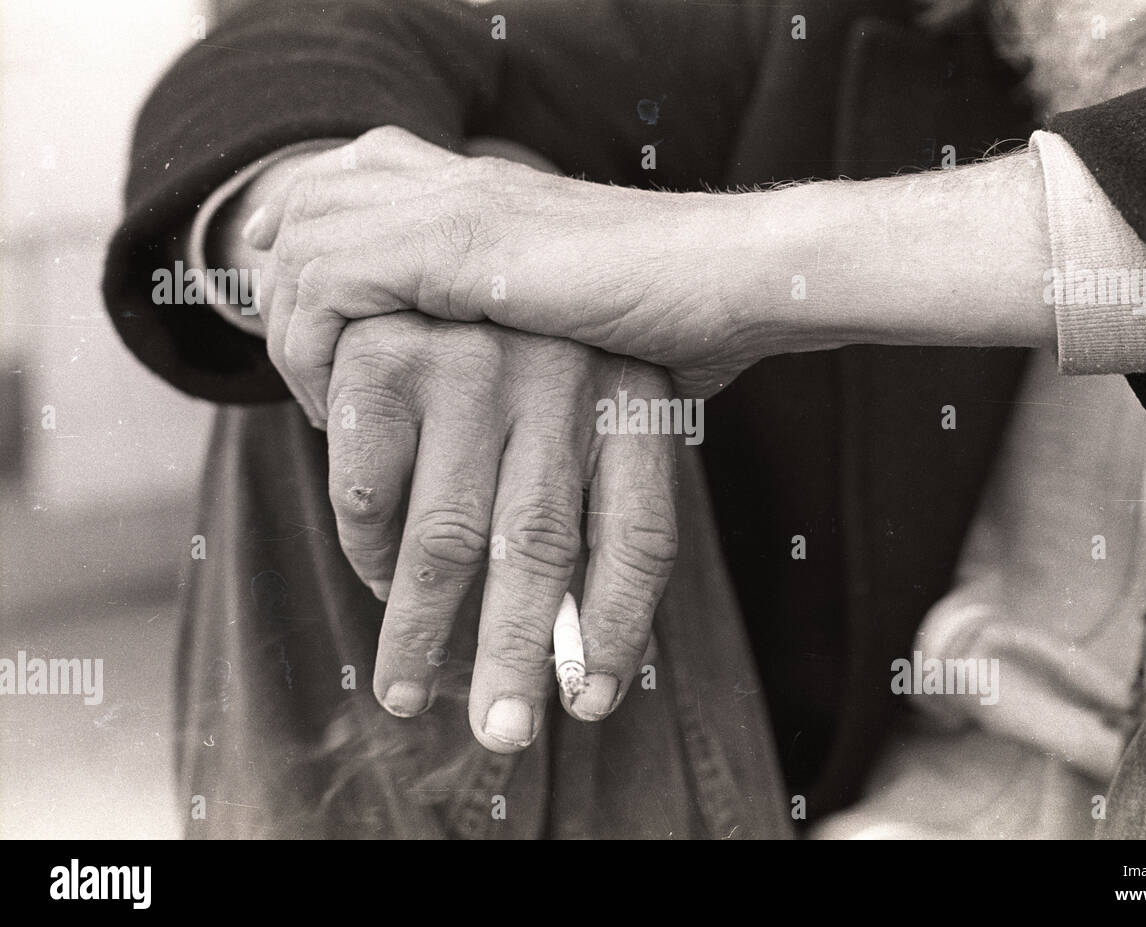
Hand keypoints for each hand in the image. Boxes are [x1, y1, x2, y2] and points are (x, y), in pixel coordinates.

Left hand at [247, 126, 771, 402]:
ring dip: (291, 327)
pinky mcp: (457, 246)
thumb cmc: (687, 312)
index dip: (310, 224)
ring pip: (304, 242)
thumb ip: (540, 329)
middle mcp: (462, 182)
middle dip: (278, 283)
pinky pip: (326, 287)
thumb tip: (541, 382)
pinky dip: (312, 349)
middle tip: (297, 362)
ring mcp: (457, 207)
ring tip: (322, 400)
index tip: (301, 302)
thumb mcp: (594, 313)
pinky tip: (342, 403)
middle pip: (313, 199)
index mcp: (491, 187)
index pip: (360, 171)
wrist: (734, 276)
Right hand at [327, 311, 677, 751]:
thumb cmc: (539, 353)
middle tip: (505, 731)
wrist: (438, 233)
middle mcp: (557, 372)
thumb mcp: (594, 402)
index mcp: (632, 390)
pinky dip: (366, 550)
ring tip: (411, 690)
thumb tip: (588, 658)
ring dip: (425, 630)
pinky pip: (367, 492)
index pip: (641, 533)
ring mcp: (469, 361)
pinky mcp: (384, 355)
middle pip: (541, 548)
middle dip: (518, 653)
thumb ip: (591, 504)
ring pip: (446, 535)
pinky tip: (377, 578)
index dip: (619, 629)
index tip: (592, 704)